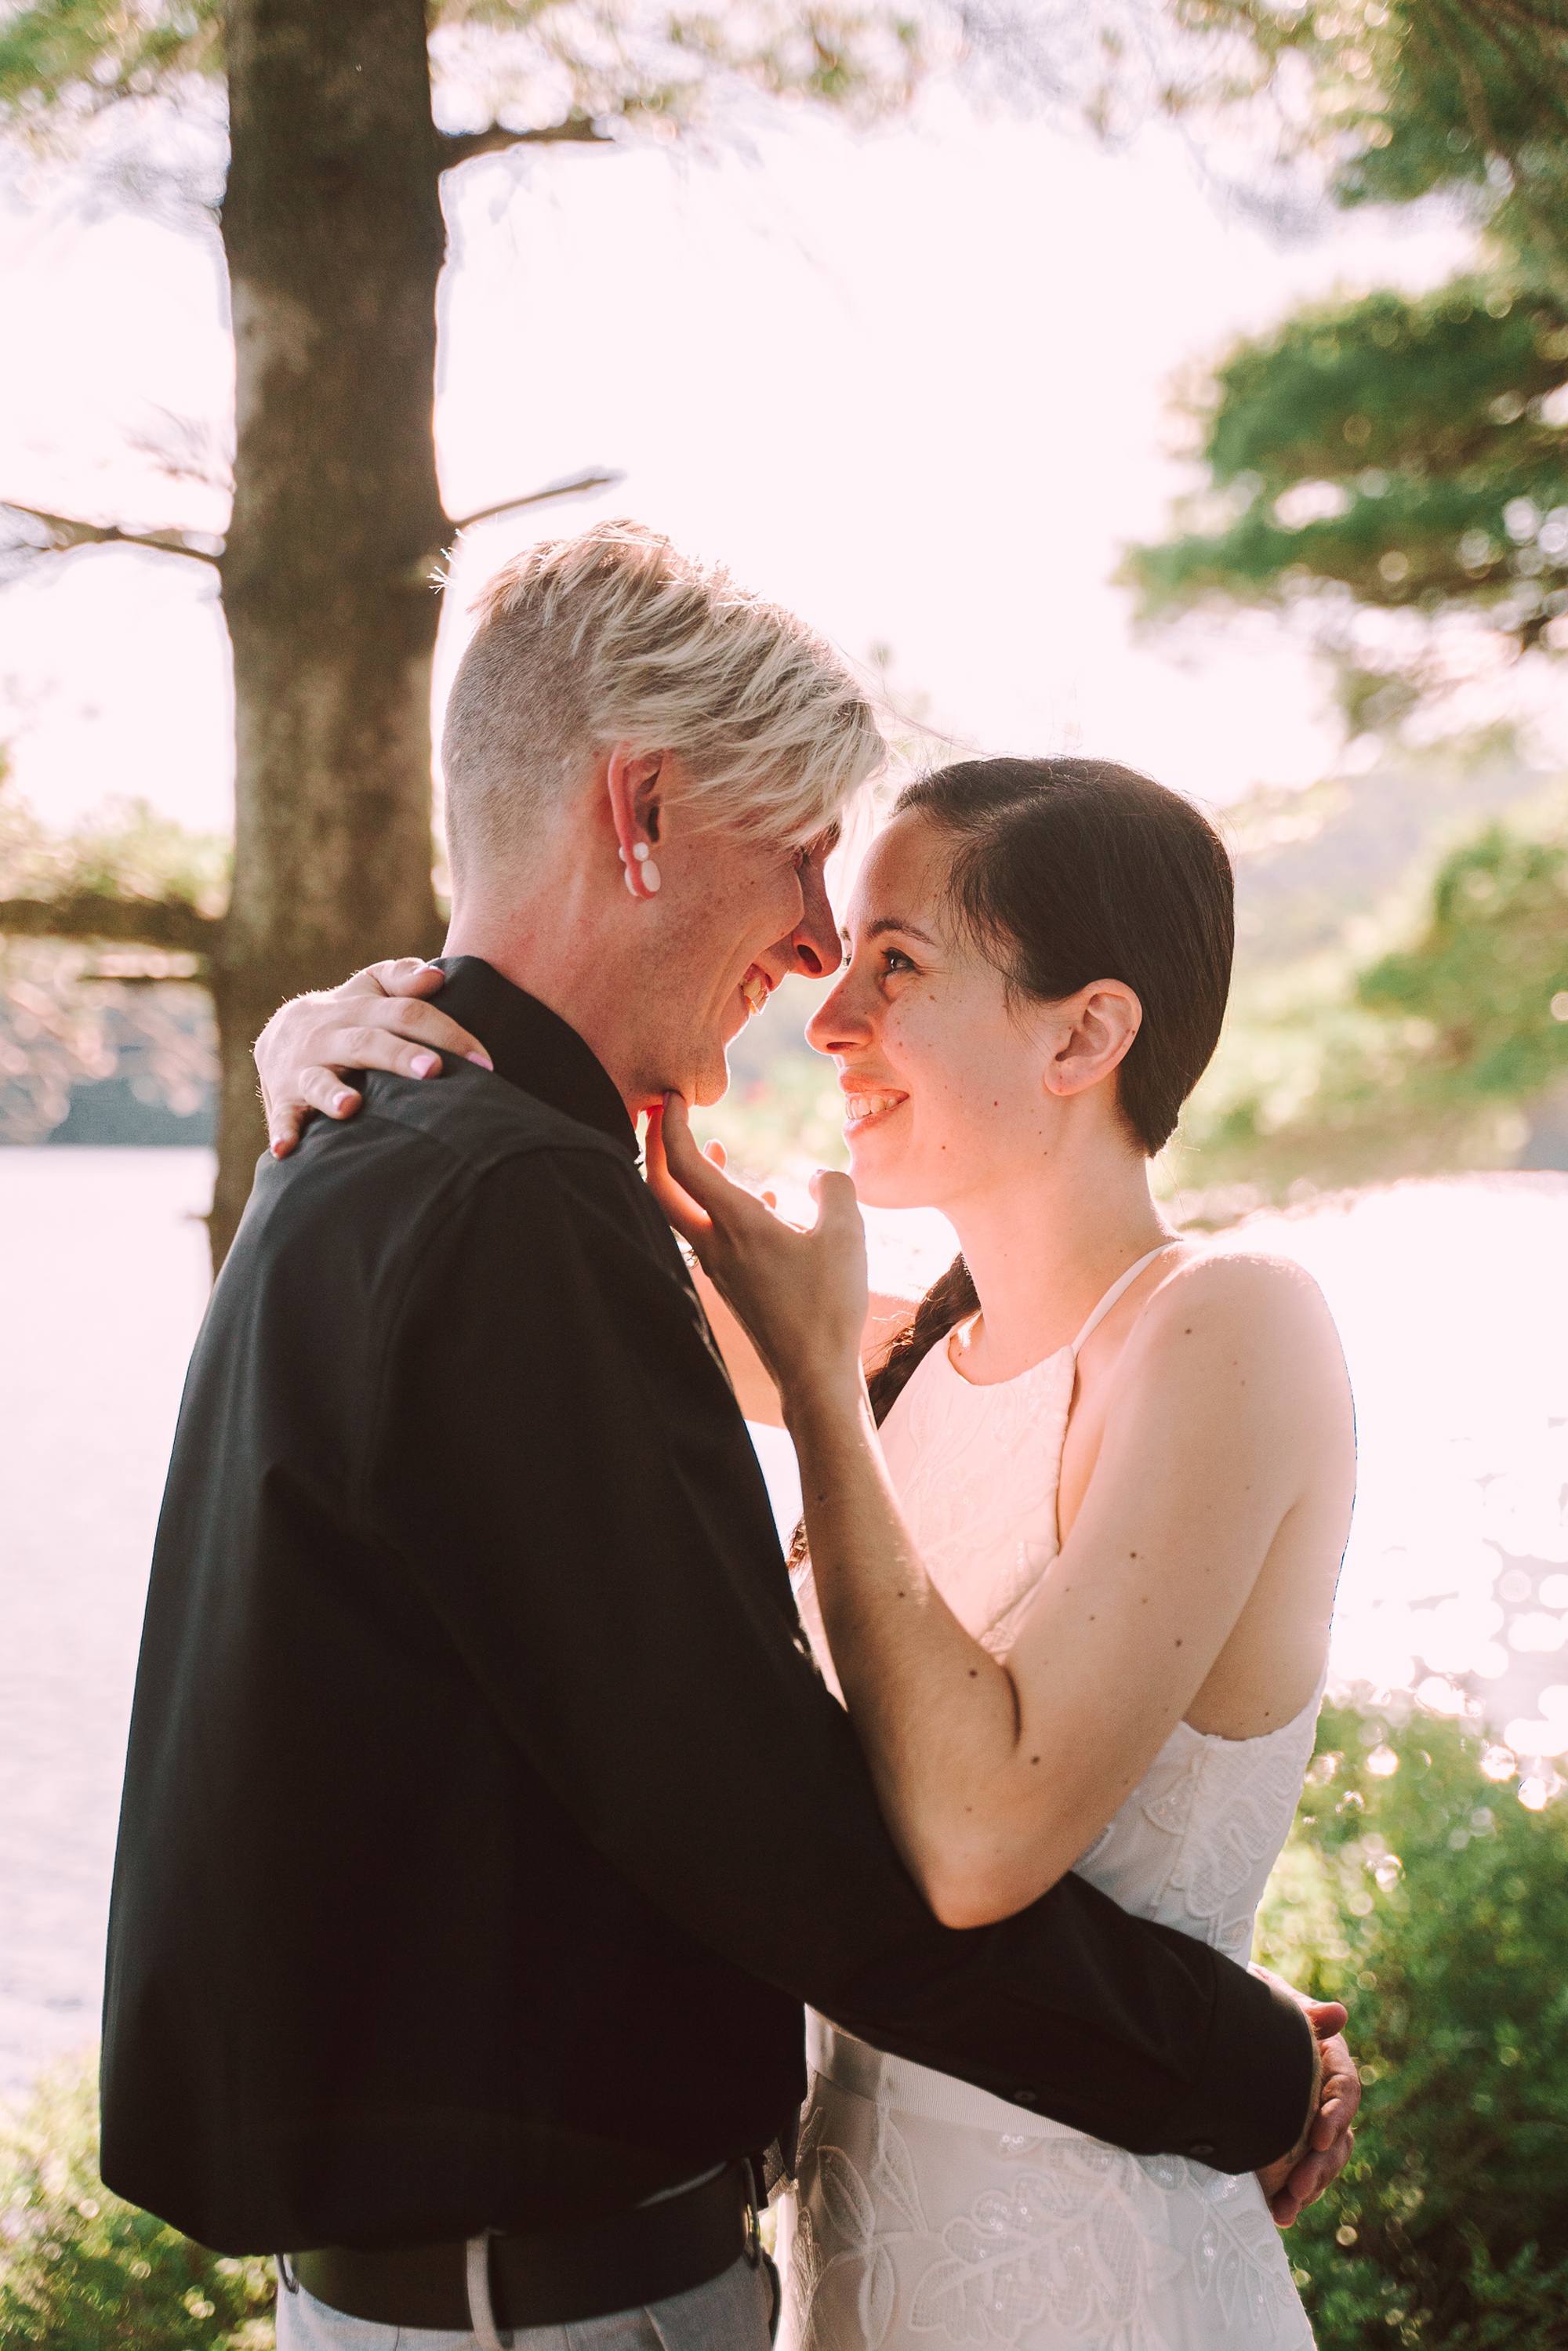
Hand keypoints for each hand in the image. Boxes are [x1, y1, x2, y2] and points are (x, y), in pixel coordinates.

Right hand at [254, 959, 491, 1156]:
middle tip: (433, 1070)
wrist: (279, 1033)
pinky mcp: (283, 1098)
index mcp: (360, 1010)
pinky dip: (282, 1132)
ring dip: (332, 1094)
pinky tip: (286, 1150)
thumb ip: (401, 977)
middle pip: (367, 1042)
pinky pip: (282, 1116)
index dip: (445, 1033)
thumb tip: (436, 976)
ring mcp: (304, 1068)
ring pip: (318, 1079)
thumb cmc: (347, 1013)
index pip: (406, 1013)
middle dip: (399, 1055)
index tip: (482, 1061)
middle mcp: (330, 1036)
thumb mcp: (370, 987)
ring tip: (350, 1107)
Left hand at [646, 1094, 867, 1408]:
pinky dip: (722, 1208)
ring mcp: (719, 1267)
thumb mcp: (848, 1234)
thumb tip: (820, 1177)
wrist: (814, 1372)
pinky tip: (762, 1202)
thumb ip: (835, 1189)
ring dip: (689, 1176)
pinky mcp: (733, 1284)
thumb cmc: (829, 1305)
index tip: (674, 1096)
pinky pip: (712, 1235)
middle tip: (667, 1115)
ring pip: (685, 1212)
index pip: (683, 1163)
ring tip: (711, 1148)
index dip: (673, 1124)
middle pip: (662, 1187)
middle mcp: (715, 1244)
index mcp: (736, 1223)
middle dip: (659, 1146)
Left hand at [1253, 1980, 1359, 2227]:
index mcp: (1329, 2059)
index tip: (1318, 2137)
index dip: (1336, 2116)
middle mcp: (1323, 2094)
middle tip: (1297, 2187)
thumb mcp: (1277, 2001)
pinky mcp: (1285, 2140)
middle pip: (1338, 2137)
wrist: (1224, 2012)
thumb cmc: (1255, 2000)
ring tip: (1287, 2209)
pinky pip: (1298, 2171)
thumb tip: (1338, 2014)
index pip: (1346, 2090)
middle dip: (1320, 2166)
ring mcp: (1306, 2120)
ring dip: (1309, 2188)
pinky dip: (1291, 2194)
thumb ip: (1306, 2013)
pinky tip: (1278, 2213)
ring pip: (1322, 2161)